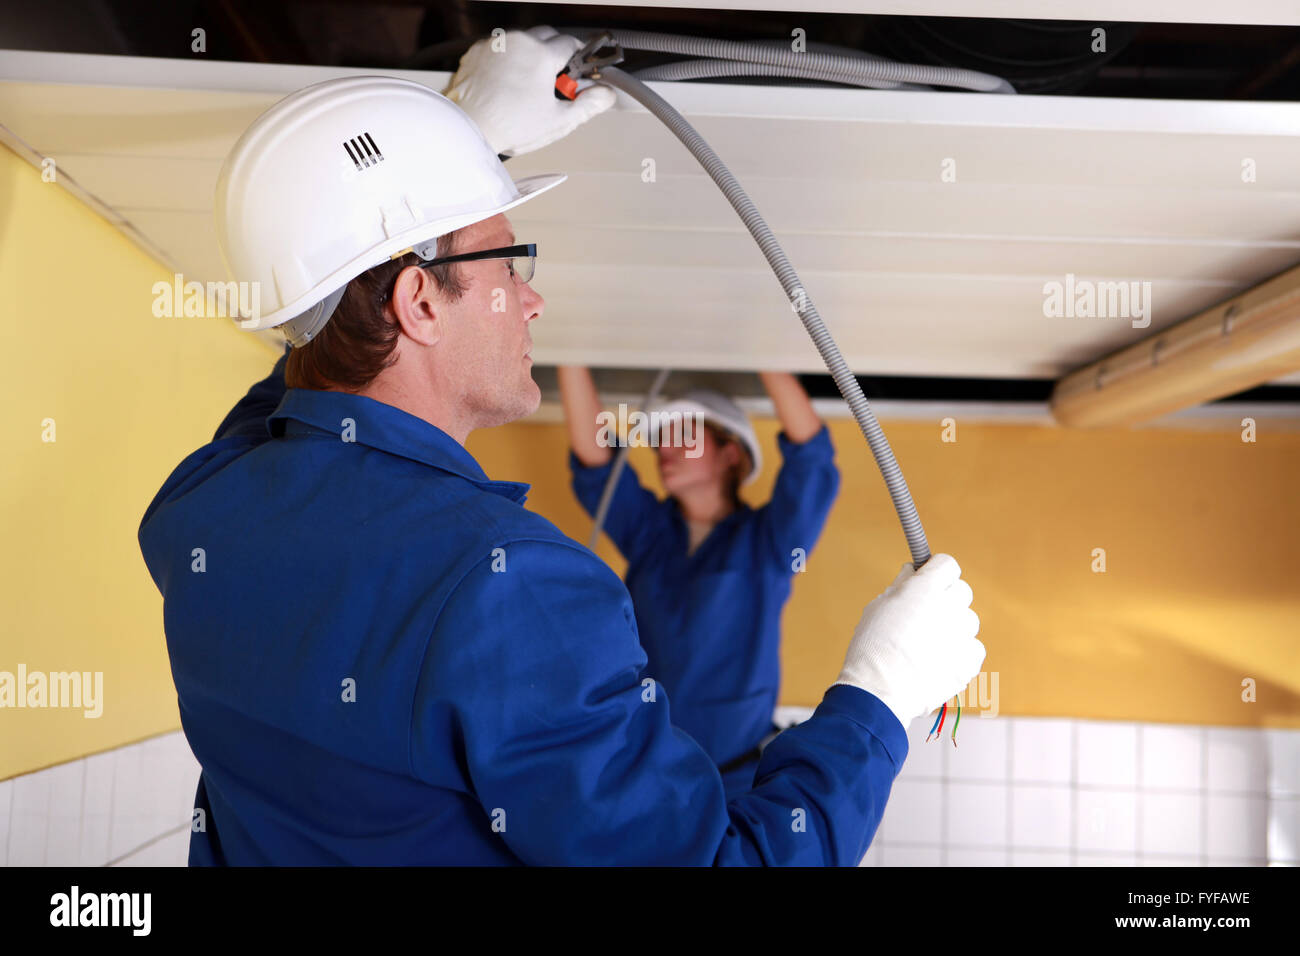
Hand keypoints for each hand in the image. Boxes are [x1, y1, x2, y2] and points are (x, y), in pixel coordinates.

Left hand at [443, 26, 616, 157]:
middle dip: (557, 52)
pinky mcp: (478, 52)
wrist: (468, 128)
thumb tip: (606, 94)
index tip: (580, 71)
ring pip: (523, 40)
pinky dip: (509, 60)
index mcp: (541, 55)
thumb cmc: (508, 126)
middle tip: (557, 79)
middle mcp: (518, 42)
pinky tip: (508, 84)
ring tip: (530, 85)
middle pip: (548, 35)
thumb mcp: (558, 121)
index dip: (579, 59)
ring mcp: (496, 44)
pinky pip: (501, 48)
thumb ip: (587, 104)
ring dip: (532, 55)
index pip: (571, 44)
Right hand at [834, 554, 984, 729]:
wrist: (880, 692)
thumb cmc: (872, 648)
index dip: (936, 570)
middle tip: (926, 613)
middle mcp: (949, 607)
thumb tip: (912, 572)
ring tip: (928, 643)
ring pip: (969, 620)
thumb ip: (900, 586)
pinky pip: (974, 648)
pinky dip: (961, 652)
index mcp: (926, 588)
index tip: (927, 578)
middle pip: (962, 590)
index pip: (947, 564)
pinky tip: (939, 659)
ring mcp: (963, 635)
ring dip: (954, 626)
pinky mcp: (970, 661)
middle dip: (947, 597)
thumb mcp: (878, 607)